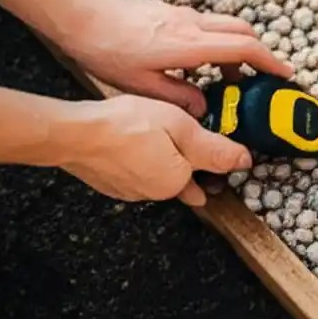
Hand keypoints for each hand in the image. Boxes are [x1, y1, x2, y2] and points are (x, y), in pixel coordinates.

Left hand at [54, 0, 293, 116]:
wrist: (81, 18)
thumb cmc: (107, 52)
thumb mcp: (141, 86)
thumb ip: (178, 98)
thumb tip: (204, 109)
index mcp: (190, 45)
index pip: (244, 48)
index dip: (269, 61)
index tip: (284, 74)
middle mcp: (193, 24)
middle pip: (244, 31)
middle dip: (260, 53)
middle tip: (262, 77)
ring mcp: (183, 14)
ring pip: (227, 25)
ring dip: (237, 48)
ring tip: (228, 78)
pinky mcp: (172, 12)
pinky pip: (208, 25)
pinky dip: (217, 42)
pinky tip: (200, 64)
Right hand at [59, 94, 252, 205]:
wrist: (73, 132)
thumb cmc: (124, 125)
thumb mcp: (180, 127)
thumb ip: (214, 148)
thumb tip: (244, 161)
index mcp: (178, 181)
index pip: (212, 174)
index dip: (219, 157)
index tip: (219, 141)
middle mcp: (157, 193)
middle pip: (188, 177)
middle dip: (193, 159)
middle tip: (188, 131)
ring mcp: (133, 192)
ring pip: (164, 174)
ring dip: (169, 158)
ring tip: (161, 130)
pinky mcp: (115, 185)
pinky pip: (141, 173)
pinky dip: (145, 160)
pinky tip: (139, 140)